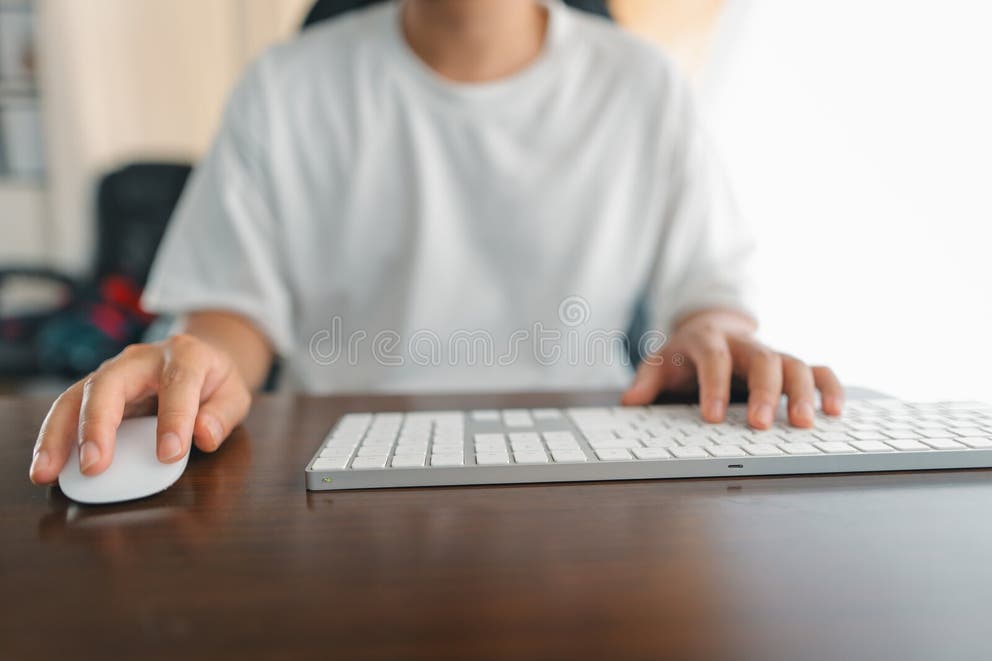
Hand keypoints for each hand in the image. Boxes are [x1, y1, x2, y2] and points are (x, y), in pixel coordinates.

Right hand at [29, 334, 251, 484]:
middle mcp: (141, 358)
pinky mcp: (95, 390)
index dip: (173, 419)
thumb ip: (223, 414)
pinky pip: (68, 409)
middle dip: (97, 425)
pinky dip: (53, 438)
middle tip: (94, 466)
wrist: (198, 356)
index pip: (177, 384)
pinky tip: (45, 467)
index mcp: (185, 355)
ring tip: (45, 472)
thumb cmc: (215, 380)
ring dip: (58, 435)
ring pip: (76, 395)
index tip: (169, 455)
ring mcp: (113, 371)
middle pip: (109, 383)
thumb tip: (203, 435)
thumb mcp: (235, 393)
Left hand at [621, 310, 842, 428]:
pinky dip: (829, 387)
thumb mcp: (659, 361)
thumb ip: (646, 379)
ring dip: (802, 393)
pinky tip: (834, 411)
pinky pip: (817, 369)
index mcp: (708, 340)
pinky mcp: (789, 362)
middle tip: (762, 424)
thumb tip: (630, 401)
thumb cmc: (685, 354)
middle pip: (761, 360)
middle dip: (763, 392)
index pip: (713, 359)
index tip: (712, 417)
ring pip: (795, 363)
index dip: (713, 387)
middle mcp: (744, 344)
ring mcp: (770, 351)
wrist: (710, 328)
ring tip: (804, 423)